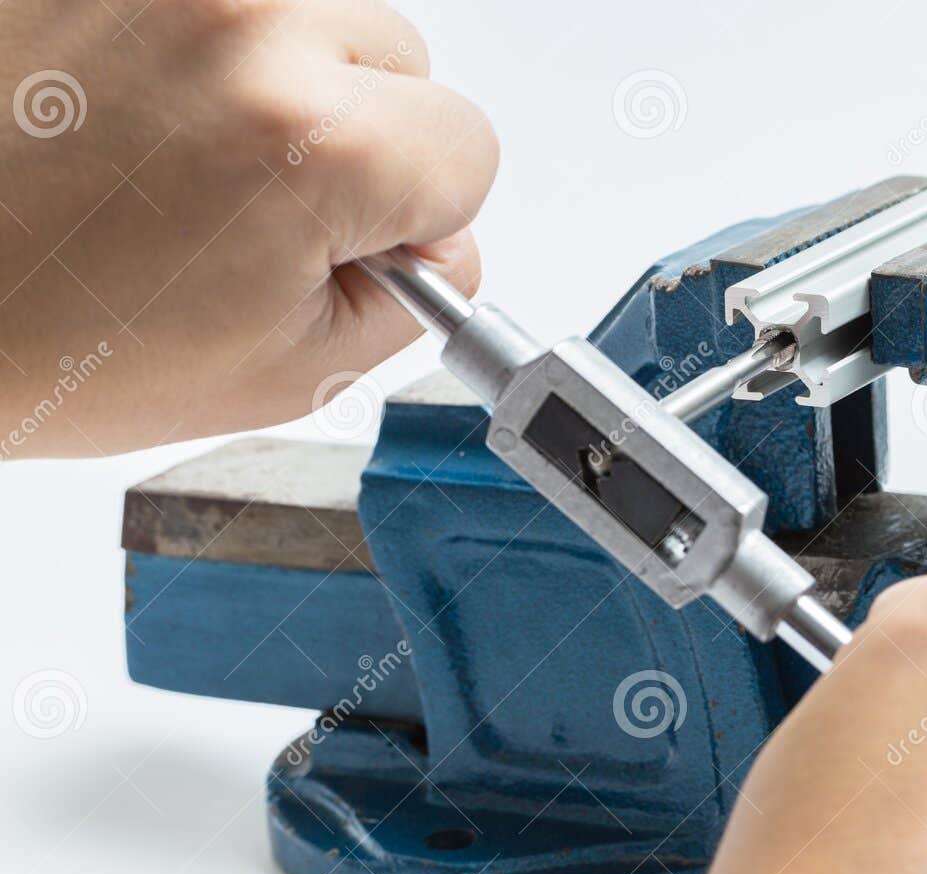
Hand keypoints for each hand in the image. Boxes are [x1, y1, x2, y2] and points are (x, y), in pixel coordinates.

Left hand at [0, 0, 496, 456]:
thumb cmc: (48, 333)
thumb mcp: (281, 375)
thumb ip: (409, 304)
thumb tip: (441, 239)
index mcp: (311, 140)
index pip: (469, 149)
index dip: (416, 214)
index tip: (343, 240)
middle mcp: (245, 18)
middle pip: (401, 57)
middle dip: (354, 132)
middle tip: (243, 200)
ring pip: (315, 7)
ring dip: (277, 74)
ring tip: (176, 148)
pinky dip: (199, 43)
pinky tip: (135, 104)